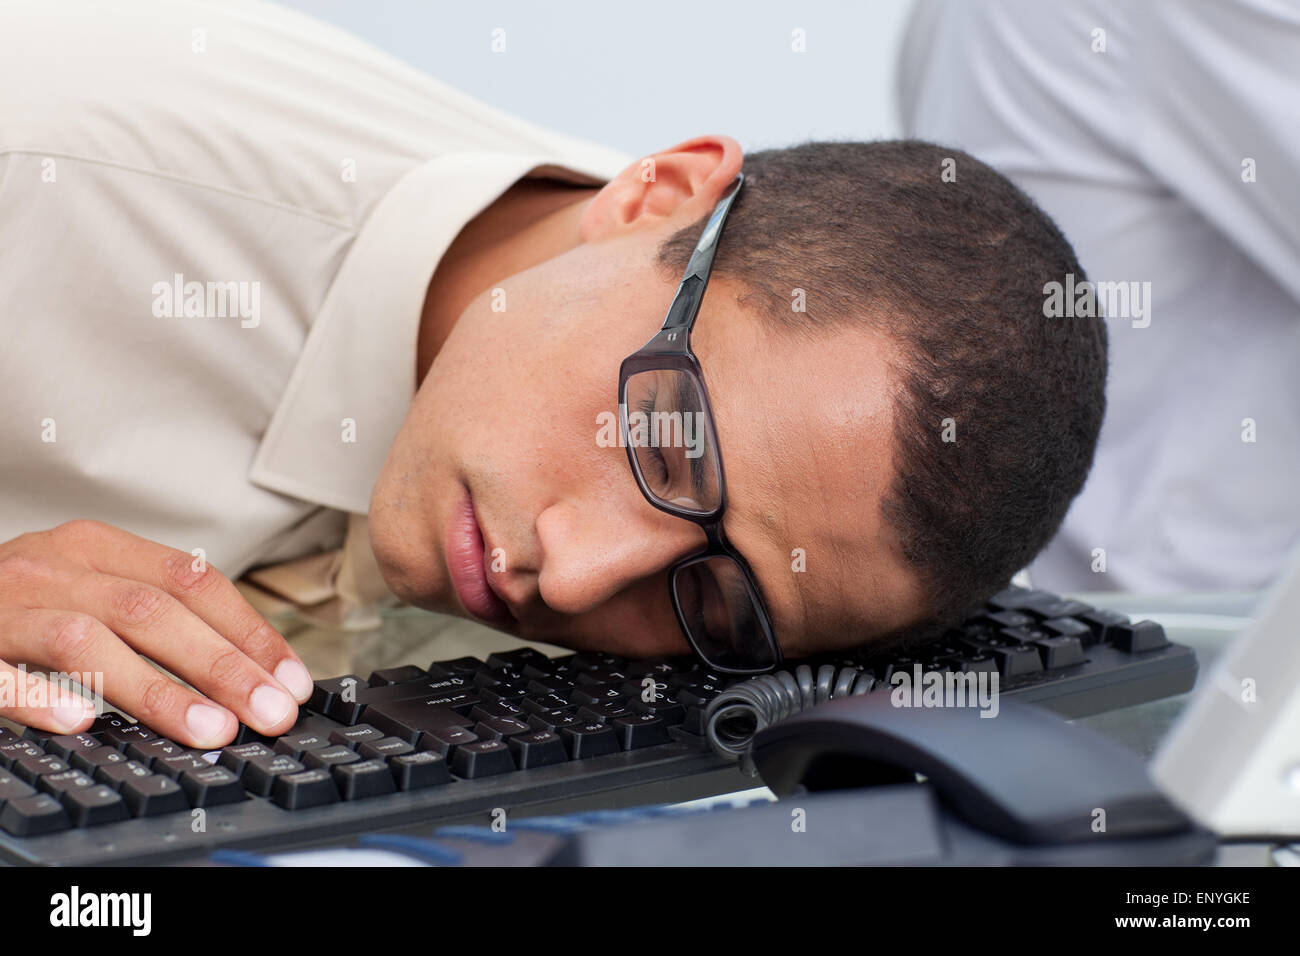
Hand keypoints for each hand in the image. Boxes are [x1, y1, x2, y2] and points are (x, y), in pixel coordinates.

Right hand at [0, 520, 312, 748]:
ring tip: (207, 727)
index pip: (193, 582)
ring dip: (153, 688)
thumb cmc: (22, 601)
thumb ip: (154, 616)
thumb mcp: (89, 587)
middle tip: (269, 713)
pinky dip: (39, 696)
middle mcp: (53, 567)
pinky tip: (82, 721)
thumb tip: (248, 670)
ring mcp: (3, 606)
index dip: (249, 631)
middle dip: (222, 665)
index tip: (292, 680)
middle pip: (151, 611)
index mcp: (97, 548)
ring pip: (85, 640)